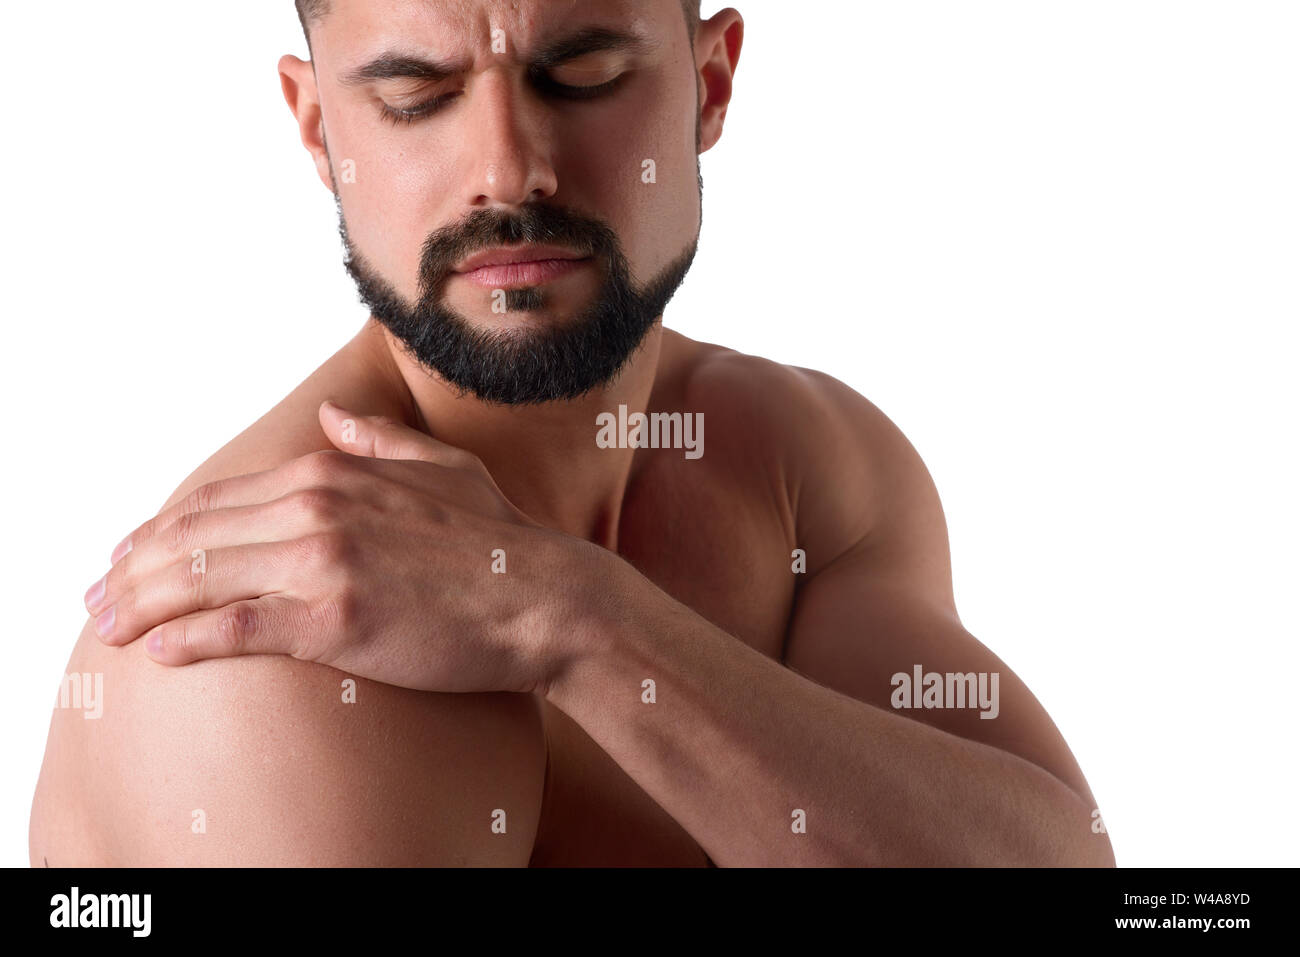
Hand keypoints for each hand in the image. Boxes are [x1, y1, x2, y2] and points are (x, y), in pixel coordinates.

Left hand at [85, 400, 589, 694]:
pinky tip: (160, 652)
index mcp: (336, 472)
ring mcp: (325, 563)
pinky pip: (241, 628)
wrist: (545, 599)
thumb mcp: (444, 467)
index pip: (221, 499)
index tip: (132, 555)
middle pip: (196, 536)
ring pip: (203, 580)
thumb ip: (380, 441)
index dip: (164, 529)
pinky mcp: (336, 621)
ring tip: (109, 626)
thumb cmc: (499, 538)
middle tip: (98, 596)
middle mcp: (319, 508)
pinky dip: (192, 640)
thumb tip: (332, 419)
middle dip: (134, 568)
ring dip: (143, 604)